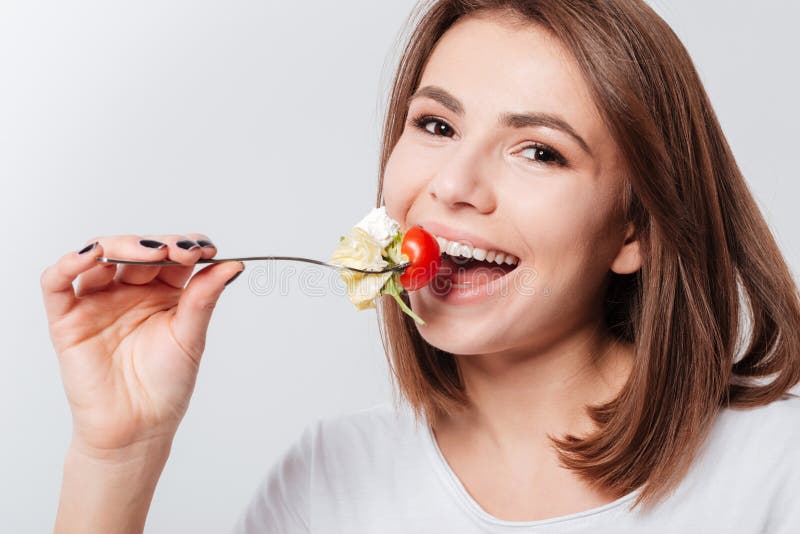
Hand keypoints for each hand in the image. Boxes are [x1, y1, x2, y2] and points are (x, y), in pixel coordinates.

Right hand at [41, 235, 243, 457]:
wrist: (137, 428)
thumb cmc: (165, 385)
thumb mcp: (191, 337)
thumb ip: (204, 298)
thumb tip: (233, 265)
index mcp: (164, 293)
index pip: (173, 255)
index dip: (188, 245)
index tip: (205, 248)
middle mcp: (130, 291)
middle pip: (139, 250)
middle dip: (161, 245)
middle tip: (181, 252)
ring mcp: (98, 301)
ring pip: (101, 256)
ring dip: (124, 245)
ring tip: (151, 252)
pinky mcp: (67, 318)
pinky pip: (58, 283)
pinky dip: (69, 264)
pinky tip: (91, 256)